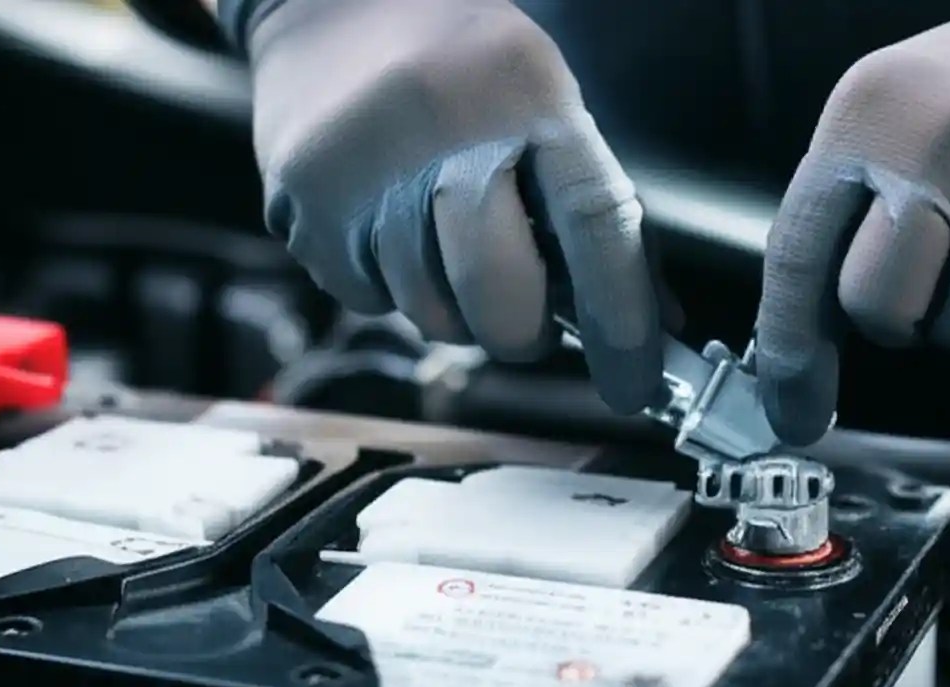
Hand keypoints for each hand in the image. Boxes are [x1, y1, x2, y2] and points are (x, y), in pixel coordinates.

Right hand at [244, 0, 668, 412]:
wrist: (327, 1)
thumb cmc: (459, 56)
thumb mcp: (546, 97)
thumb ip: (597, 204)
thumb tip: (646, 321)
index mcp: (526, 96)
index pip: (596, 232)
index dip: (621, 324)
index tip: (634, 385)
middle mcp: (441, 138)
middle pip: (503, 304)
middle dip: (524, 329)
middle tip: (524, 308)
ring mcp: (362, 179)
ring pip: (433, 317)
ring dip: (454, 302)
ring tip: (442, 232)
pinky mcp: (303, 210)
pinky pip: (370, 300)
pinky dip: (391, 283)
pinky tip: (388, 222)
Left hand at [755, 0, 949, 444]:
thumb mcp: (881, 126)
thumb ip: (833, 224)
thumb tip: (795, 358)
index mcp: (869, 117)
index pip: (799, 256)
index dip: (790, 348)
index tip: (789, 409)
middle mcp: (944, 147)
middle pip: (880, 310)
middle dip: (896, 318)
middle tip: (927, 273)